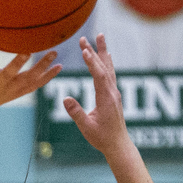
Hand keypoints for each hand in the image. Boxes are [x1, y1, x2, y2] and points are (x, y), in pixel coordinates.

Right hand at [0, 38, 61, 117]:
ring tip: (55, 52)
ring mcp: (8, 91)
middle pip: (8, 74)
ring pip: (27, 81)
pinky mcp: (16, 94)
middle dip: (18, 63)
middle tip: (28, 50)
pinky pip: (34, 86)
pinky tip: (59, 67)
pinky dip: (47, 77)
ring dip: (42, 67)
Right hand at [62, 34, 130, 156]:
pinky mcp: (113, 95)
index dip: (91, 62)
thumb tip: (65, 98)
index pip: (98, 75)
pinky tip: (106, 56)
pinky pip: (110, 74)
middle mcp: (112, 92)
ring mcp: (114, 93)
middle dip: (95, 51)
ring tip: (100, 37)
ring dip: (103, 52)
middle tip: (85, 38)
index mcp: (106, 98)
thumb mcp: (86, 127)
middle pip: (104, 67)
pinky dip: (106, 63)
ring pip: (109, 68)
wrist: (118, 144)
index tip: (84, 49)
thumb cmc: (102, 138)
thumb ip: (76, 113)